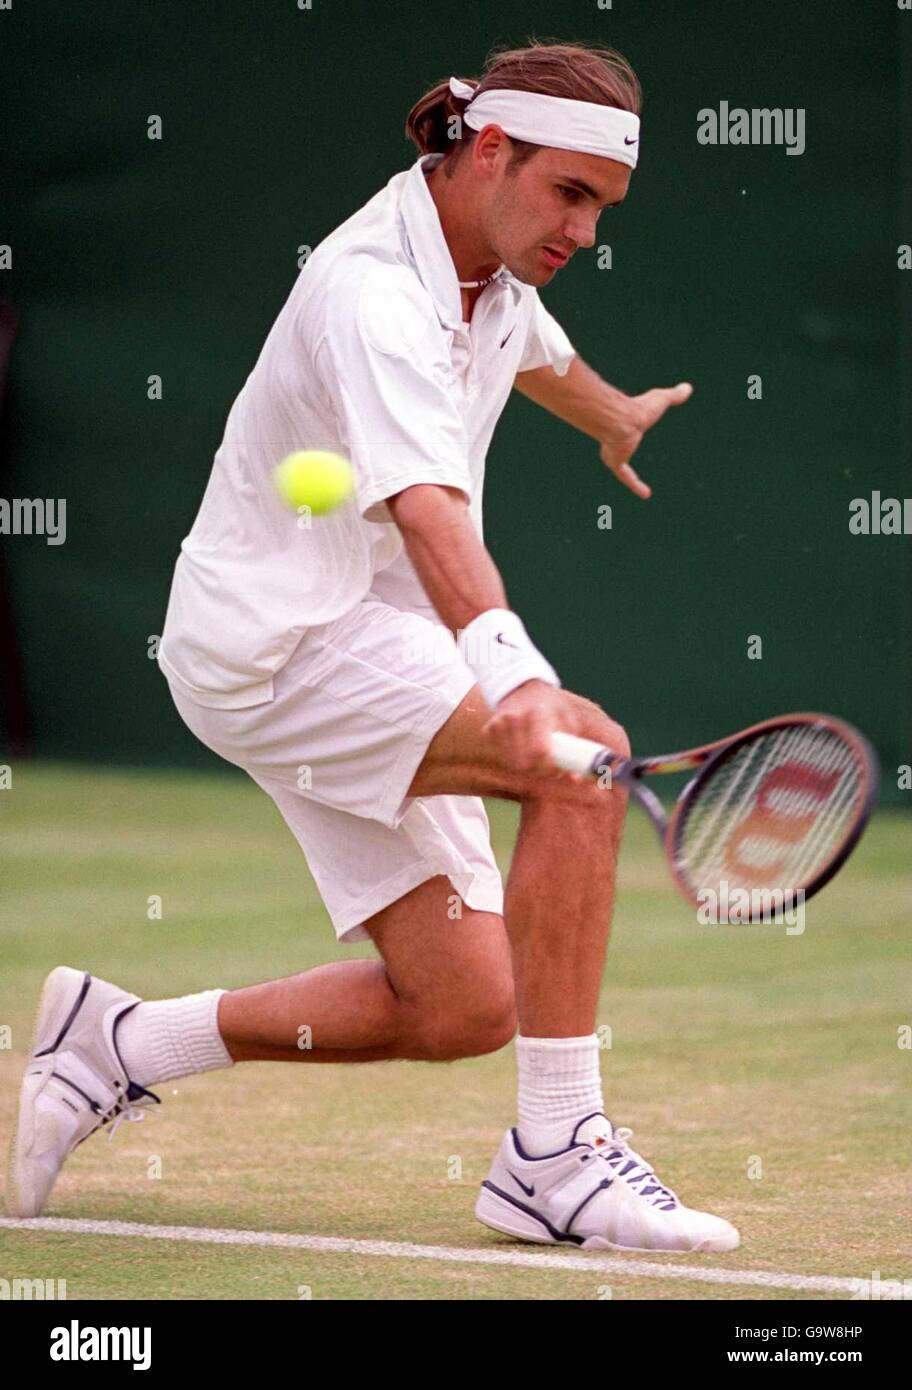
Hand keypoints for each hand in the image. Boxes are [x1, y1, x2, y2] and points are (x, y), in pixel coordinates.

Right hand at [481, 681, 583, 778]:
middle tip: (548, 767)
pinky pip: (500, 754)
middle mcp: (517, 718)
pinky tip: (519, 744)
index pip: (540, 751)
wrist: (522, 686)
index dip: (549, 768)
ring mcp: (501, 723)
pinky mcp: (490, 728)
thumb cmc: (551, 706)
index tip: (557, 770)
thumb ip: (573, 749)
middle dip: (538, 771)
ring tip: (535, 752)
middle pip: (524, 763)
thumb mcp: (567, 720)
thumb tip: (576, 779)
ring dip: (525, 764)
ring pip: (512, 763)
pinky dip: (511, 755)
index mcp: (539, 714)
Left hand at [599, 381, 692, 499]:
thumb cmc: (640, 408)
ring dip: (632, 479)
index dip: (630, 440)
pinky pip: (627, 477)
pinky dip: (636, 486)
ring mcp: (615, 452)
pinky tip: (646, 495)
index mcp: (625, 426)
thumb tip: (687, 388)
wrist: (623, 419)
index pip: (627, 435)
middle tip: (625, 467)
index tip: (631, 442)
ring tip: (643, 492)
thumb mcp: (661, 399)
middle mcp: (616, 441)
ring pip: (623, 469)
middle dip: (622, 461)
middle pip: (619, 453)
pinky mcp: (616, 462)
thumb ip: (673, 395)